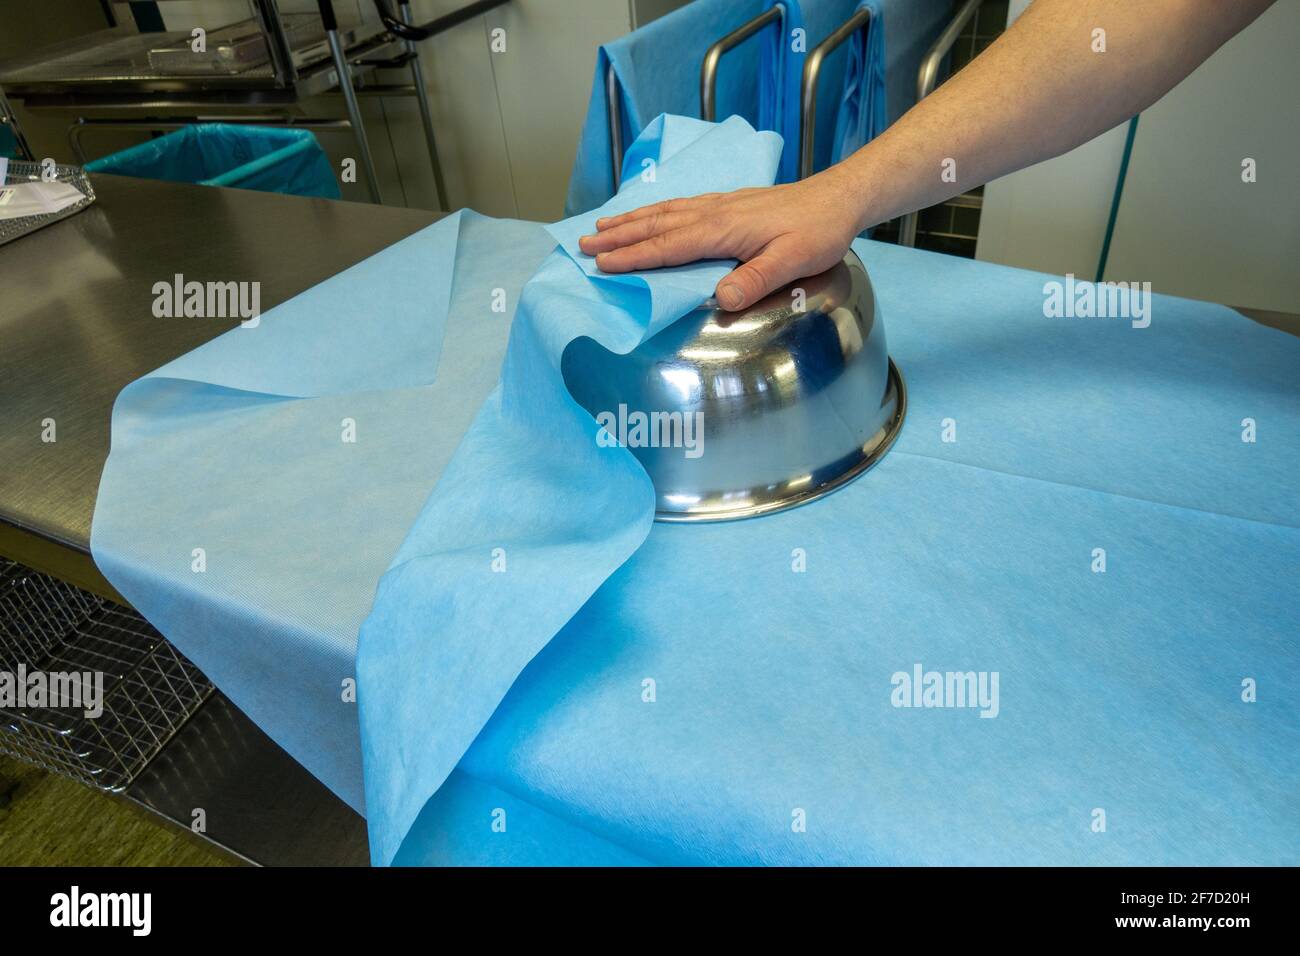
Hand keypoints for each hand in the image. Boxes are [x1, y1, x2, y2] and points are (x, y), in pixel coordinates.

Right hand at [578, 168, 867, 310]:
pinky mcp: (729, 203)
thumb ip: (756, 279)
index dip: (633, 257)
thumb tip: (720, 298)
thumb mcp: (794, 260)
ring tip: (601, 227)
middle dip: (619, 236)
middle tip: (582, 244)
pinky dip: (655, 210)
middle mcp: (714, 212)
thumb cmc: (818, 230)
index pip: (668, 246)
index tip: (601, 264)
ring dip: (631, 220)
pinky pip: (680, 205)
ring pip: (665, 211)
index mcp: (723, 229)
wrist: (838, 198)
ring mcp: (720, 205)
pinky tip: (649, 214)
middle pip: (656, 224)